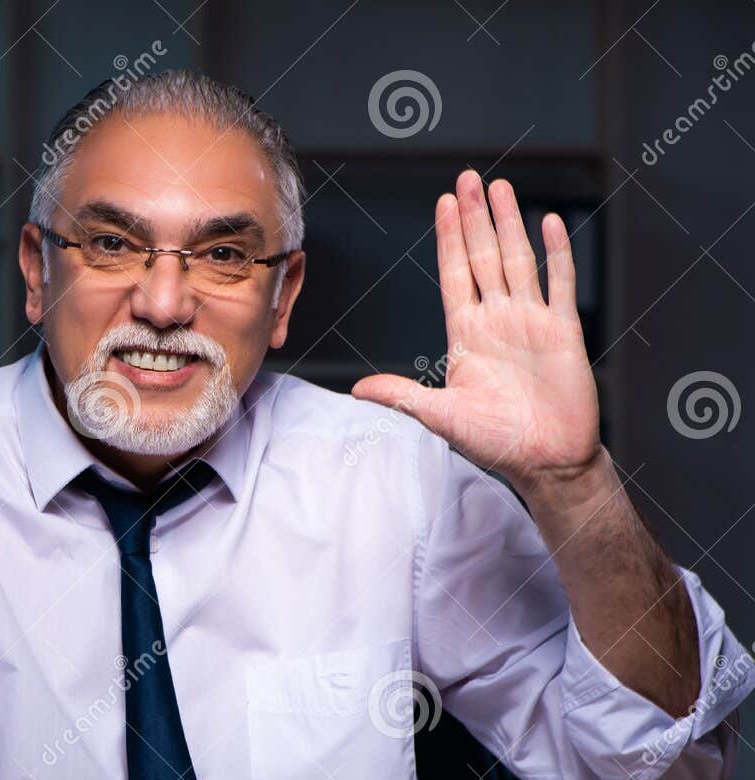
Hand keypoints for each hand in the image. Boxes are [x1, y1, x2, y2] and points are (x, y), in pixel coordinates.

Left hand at [352, 170, 602, 495]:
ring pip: (518, 260)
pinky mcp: (564, 330)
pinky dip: (556, 252)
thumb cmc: (494, 442)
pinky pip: (560, 283)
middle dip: (474, 217)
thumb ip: (402, 396)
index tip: (442, 203)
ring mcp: (531, 321)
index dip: (448, 238)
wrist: (546, 460)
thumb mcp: (440, 416)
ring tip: (500, 187)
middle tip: (467, 177)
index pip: (454, 274)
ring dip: (509, 223)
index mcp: (466, 334)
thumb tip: (356, 391)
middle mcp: (497, 320)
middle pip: (483, 256)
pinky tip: (549, 222)